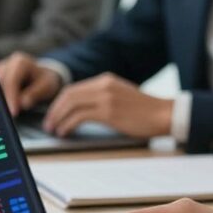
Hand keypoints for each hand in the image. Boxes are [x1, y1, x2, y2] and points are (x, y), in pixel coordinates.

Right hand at [0, 52, 61, 116]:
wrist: (41, 78)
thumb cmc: (44, 81)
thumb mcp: (47, 85)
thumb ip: (36, 92)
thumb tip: (23, 103)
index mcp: (19, 62)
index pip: (11, 80)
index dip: (11, 97)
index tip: (14, 112)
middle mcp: (6, 65)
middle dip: (0, 101)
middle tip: (5, 117)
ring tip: (2, 117)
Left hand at [43, 72, 172, 137]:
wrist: (164, 114)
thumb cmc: (145, 110)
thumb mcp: (121, 96)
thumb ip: (103, 97)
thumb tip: (81, 110)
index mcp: (105, 80)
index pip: (74, 88)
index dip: (59, 102)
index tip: (54, 114)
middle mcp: (103, 85)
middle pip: (68, 95)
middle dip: (54, 110)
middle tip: (48, 123)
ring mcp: (106, 97)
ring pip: (71, 104)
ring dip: (58, 118)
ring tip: (54, 129)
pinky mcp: (109, 111)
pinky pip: (80, 116)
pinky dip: (68, 124)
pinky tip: (65, 132)